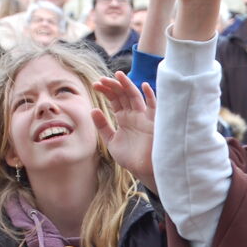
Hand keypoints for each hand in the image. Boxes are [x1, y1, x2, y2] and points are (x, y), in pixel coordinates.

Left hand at [92, 72, 157, 191]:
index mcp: (124, 117)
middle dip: (113, 86)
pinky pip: (154, 106)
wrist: (143, 171)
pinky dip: (150, 96)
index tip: (96, 85)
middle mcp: (134, 114)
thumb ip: (103, 126)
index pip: (115, 99)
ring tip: (118, 75)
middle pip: (123, 94)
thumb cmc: (130, 158)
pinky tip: (144, 86)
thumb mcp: (111, 141)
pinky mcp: (154, 122)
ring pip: (135, 96)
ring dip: (127, 85)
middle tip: (102, 80)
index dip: (106, 90)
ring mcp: (144, 116)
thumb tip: (93, 109)